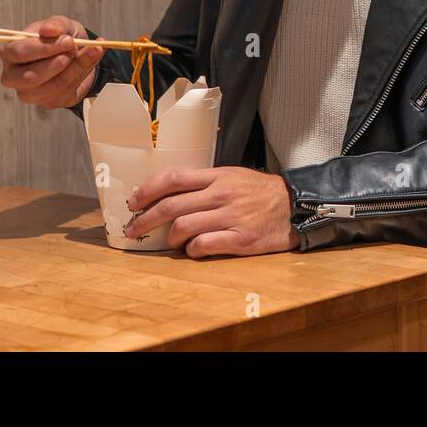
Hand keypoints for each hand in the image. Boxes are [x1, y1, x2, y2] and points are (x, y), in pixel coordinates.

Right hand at [0, 15, 105, 109]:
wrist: (78, 53)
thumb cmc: (61, 37)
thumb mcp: (61, 25)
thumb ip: (55, 25)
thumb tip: (48, 30)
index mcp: (10, 53)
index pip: (19, 53)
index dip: (45, 48)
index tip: (68, 40)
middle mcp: (13, 77)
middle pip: (31, 77)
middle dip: (57, 63)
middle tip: (74, 49)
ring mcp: (29, 93)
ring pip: (52, 86)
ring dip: (75, 67)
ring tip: (90, 51)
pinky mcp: (48, 102)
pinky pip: (66, 92)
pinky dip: (83, 73)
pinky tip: (91, 59)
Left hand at [124, 167, 299, 256]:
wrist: (293, 207)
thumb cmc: (259, 193)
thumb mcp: (232, 176)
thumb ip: (204, 183)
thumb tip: (168, 193)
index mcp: (217, 176)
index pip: (174, 178)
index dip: (148, 190)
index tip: (133, 201)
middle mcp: (221, 195)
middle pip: (171, 206)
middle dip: (145, 219)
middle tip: (133, 229)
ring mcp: (230, 217)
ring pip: (183, 227)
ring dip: (169, 238)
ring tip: (170, 242)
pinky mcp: (240, 239)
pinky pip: (203, 246)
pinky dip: (191, 250)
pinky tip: (193, 249)